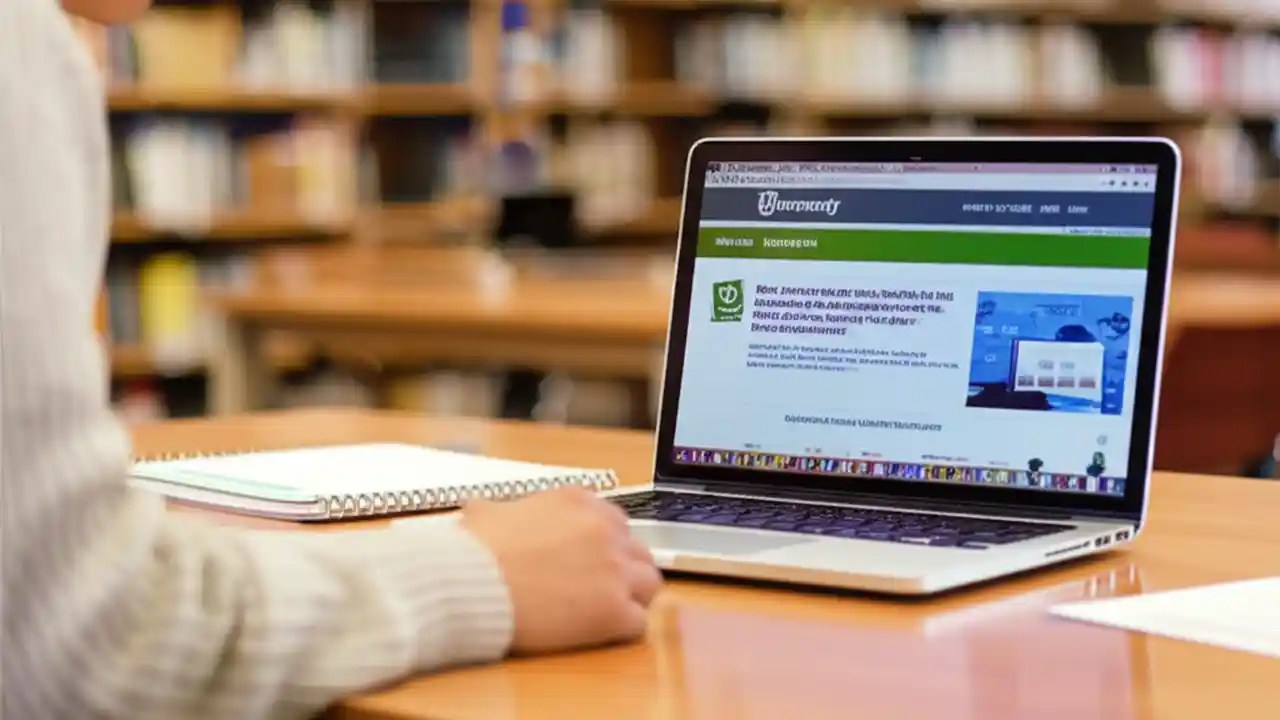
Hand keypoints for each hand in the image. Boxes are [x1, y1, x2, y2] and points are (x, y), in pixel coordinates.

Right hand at [461, 486, 661, 654]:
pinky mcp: (614, 610)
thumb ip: (496, 512)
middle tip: (600, 587)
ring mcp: (614, 570)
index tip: (588, 559)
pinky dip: (623, 630)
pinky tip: (601, 633)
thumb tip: (477, 512)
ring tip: (609, 610)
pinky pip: (638, 622)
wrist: (473, 583)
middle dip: (623, 569)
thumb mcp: (486, 515)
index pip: (612, 521)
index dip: (601, 544)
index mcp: (578, 501)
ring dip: (633, 596)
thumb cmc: (473, 551)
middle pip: (636, 550)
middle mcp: (604, 529)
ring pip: (649, 582)